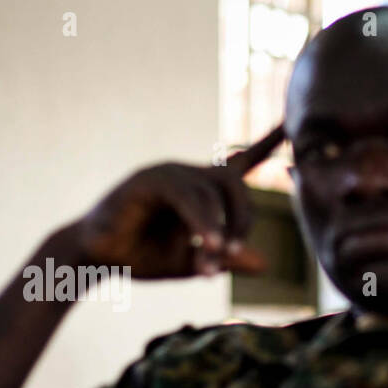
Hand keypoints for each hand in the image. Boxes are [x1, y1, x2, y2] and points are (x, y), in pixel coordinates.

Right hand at [70, 126, 284, 278]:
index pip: (242, 162)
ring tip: (213, 263)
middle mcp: (188, 174)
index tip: (291, 123)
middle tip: (233, 254)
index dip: (267, 143)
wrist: (97, 258)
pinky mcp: (147, 180)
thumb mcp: (195, 262)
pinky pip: (186, 196)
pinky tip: (209, 245)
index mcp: (202, 190)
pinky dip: (201, 222)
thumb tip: (265, 264)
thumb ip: (229, 259)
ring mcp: (167, 173)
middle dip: (243, 219)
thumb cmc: (143, 256)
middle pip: (236, 182)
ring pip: (212, 192)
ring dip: (219, 230)